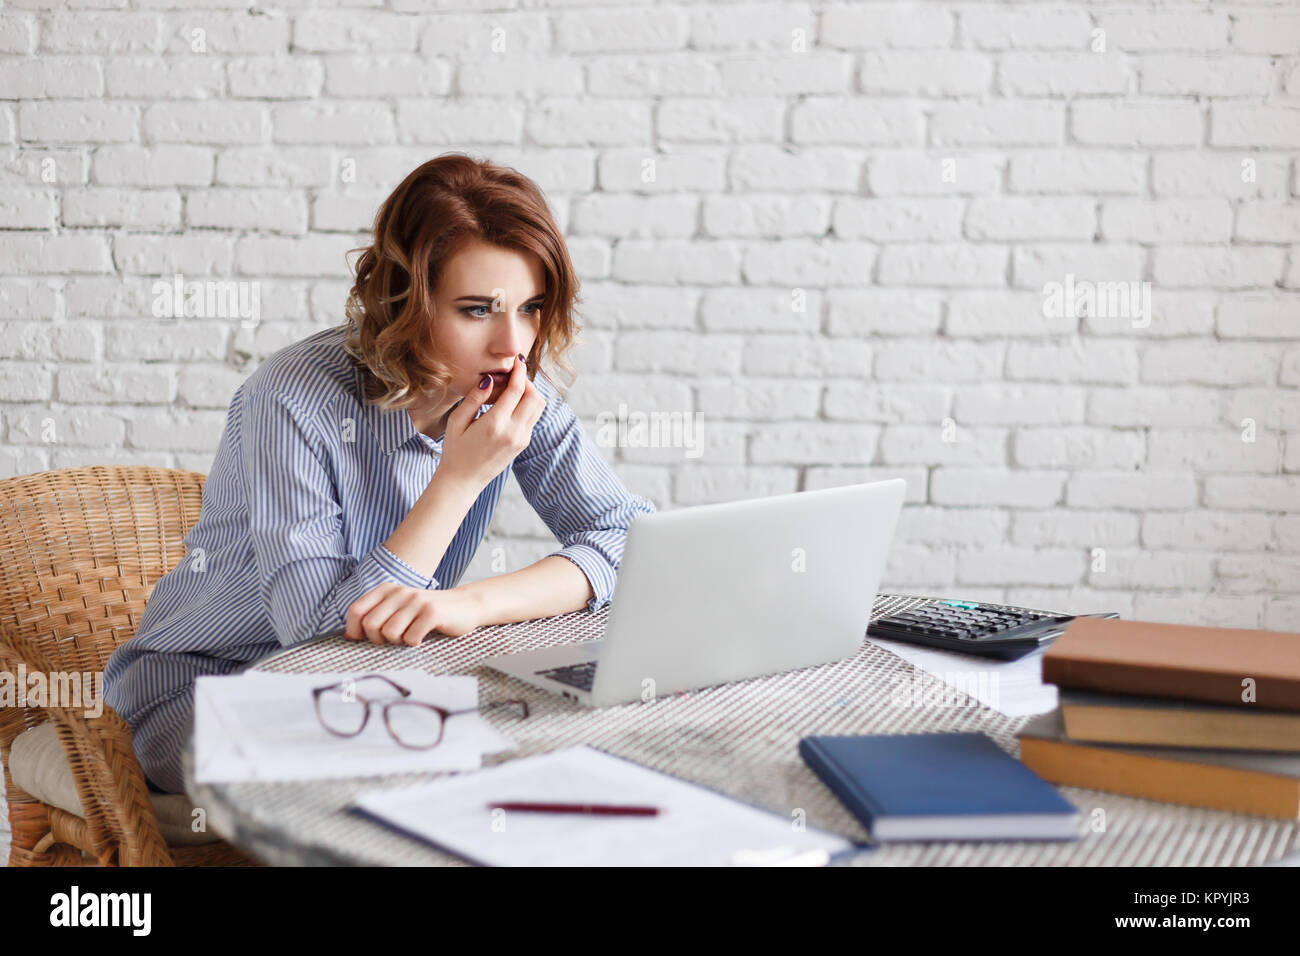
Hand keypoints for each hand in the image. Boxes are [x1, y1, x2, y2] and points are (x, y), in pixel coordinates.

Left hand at [343, 583, 482, 646]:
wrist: (464, 606)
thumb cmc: (426, 612)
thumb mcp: (399, 608)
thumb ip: (376, 616)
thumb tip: (350, 635)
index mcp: (386, 590)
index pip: (355, 611)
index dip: (355, 630)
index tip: (365, 639)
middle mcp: (399, 592)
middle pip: (370, 625)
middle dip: (378, 640)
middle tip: (393, 639)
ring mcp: (416, 601)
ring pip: (389, 633)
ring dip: (398, 642)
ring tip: (409, 636)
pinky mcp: (432, 612)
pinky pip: (410, 638)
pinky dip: (414, 643)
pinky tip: (422, 636)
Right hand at [438, 355, 546, 490]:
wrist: (463, 481)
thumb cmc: (455, 450)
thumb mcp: (457, 421)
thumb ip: (475, 398)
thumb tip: (490, 379)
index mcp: (495, 424)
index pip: (517, 390)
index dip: (519, 371)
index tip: (517, 361)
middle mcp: (513, 432)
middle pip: (535, 397)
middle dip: (527, 381)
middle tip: (513, 376)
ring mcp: (521, 440)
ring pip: (539, 407)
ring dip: (530, 394)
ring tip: (513, 389)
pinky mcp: (523, 444)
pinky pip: (534, 418)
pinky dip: (528, 406)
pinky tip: (511, 404)